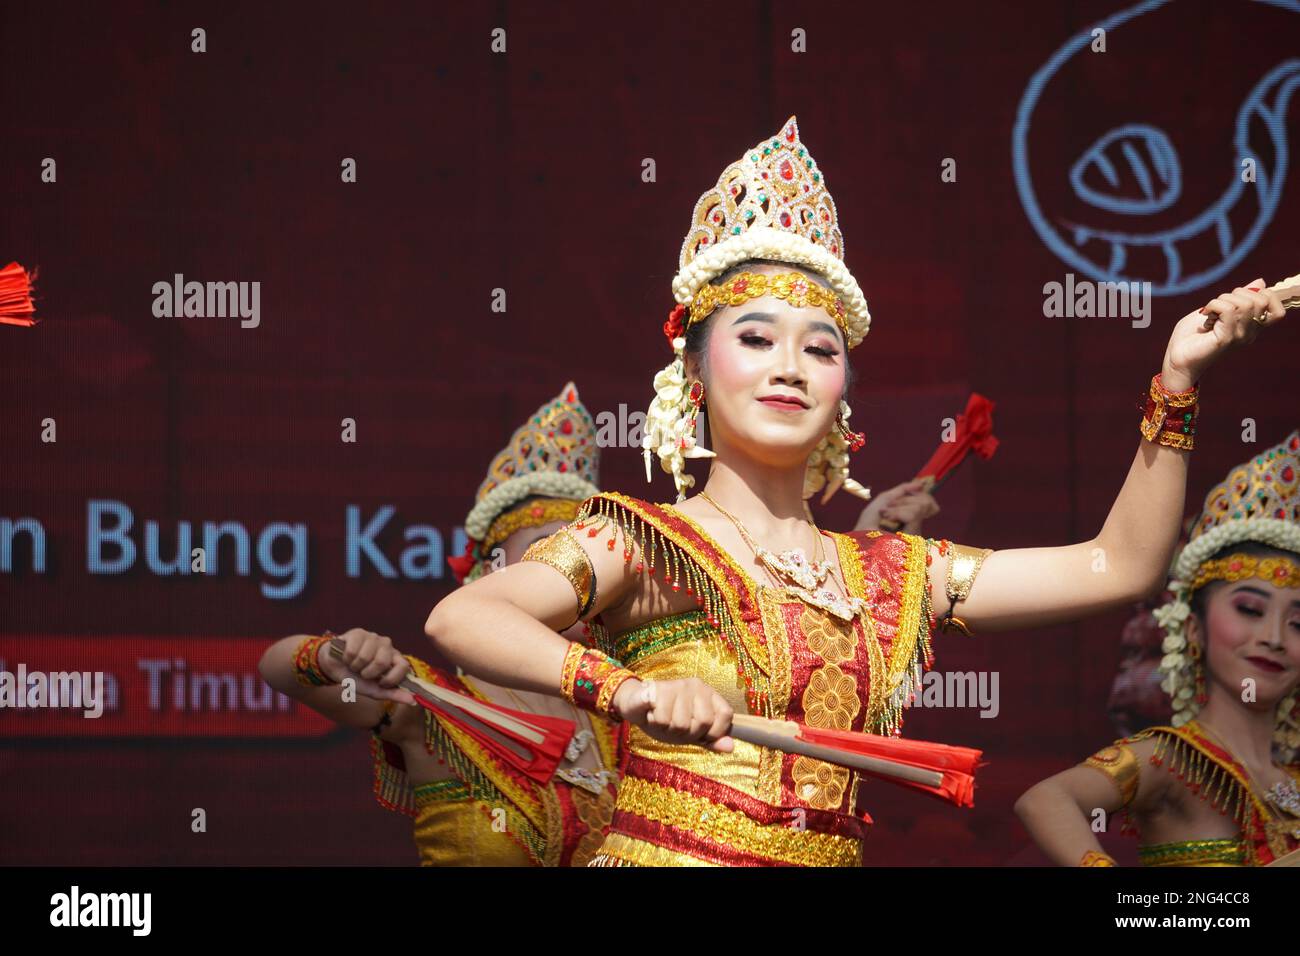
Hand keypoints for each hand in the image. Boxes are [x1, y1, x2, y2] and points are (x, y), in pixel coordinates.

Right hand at [319, 628, 415, 705]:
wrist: (334, 668)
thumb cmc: (357, 678)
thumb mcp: (375, 691)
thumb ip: (393, 694)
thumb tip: (413, 701)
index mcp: (395, 658)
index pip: (403, 665)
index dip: (391, 678)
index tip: (380, 684)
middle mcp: (387, 645)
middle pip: (382, 661)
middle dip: (368, 673)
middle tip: (362, 673)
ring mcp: (373, 637)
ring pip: (365, 656)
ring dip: (355, 666)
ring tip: (354, 665)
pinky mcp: (358, 632)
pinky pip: (352, 650)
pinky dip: (346, 659)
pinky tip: (346, 657)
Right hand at [612, 677, 734, 752]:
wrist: (633, 703)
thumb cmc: (665, 717)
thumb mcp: (690, 731)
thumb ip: (710, 739)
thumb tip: (730, 747)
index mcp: (708, 693)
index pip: (726, 715)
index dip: (714, 732)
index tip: (699, 734)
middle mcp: (695, 685)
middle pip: (703, 722)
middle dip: (687, 733)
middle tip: (674, 726)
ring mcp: (676, 685)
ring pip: (680, 724)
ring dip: (668, 730)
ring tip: (661, 719)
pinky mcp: (656, 689)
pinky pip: (662, 719)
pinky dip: (655, 722)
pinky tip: (651, 714)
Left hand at [857, 480, 938, 532]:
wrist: (857, 538)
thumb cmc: (867, 523)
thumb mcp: (885, 500)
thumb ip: (903, 490)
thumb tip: (921, 483)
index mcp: (912, 521)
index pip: (928, 503)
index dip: (918, 495)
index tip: (898, 501)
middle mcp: (917, 530)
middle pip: (925, 502)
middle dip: (904, 500)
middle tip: (887, 510)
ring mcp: (917, 536)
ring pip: (920, 507)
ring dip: (898, 507)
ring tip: (885, 515)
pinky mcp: (914, 539)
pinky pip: (914, 515)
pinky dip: (898, 512)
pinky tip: (887, 518)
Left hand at [1161, 278, 1284, 389]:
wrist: (1176, 356)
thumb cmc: (1193, 334)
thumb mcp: (1218, 309)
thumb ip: (1239, 298)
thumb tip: (1260, 282)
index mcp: (1251, 327)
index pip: (1278, 311)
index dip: (1264, 295)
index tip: (1239, 297)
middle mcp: (1250, 333)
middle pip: (1261, 300)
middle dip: (1236, 293)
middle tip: (1218, 305)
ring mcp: (1239, 336)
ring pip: (1244, 303)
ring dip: (1222, 300)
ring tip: (1210, 313)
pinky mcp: (1226, 338)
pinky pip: (1228, 310)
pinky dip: (1213, 305)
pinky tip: (1205, 315)